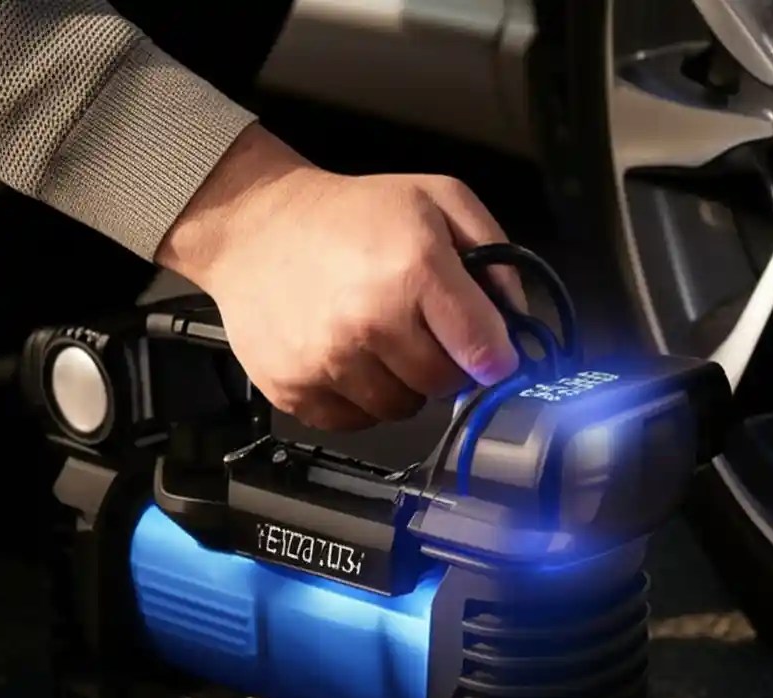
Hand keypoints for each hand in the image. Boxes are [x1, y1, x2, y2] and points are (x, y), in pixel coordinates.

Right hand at [157, 124, 523, 430]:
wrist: (255, 225)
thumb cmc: (350, 212)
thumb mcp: (438, 199)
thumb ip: (494, 252)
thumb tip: (518, 316)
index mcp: (415, 270)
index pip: (486, 352)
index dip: (496, 357)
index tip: (491, 354)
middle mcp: (371, 321)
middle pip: (444, 386)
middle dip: (445, 364)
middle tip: (424, 331)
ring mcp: (329, 360)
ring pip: (401, 409)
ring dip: (402, 383)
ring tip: (380, 338)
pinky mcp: (295, 388)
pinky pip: (354, 422)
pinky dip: (360, 399)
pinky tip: (349, 356)